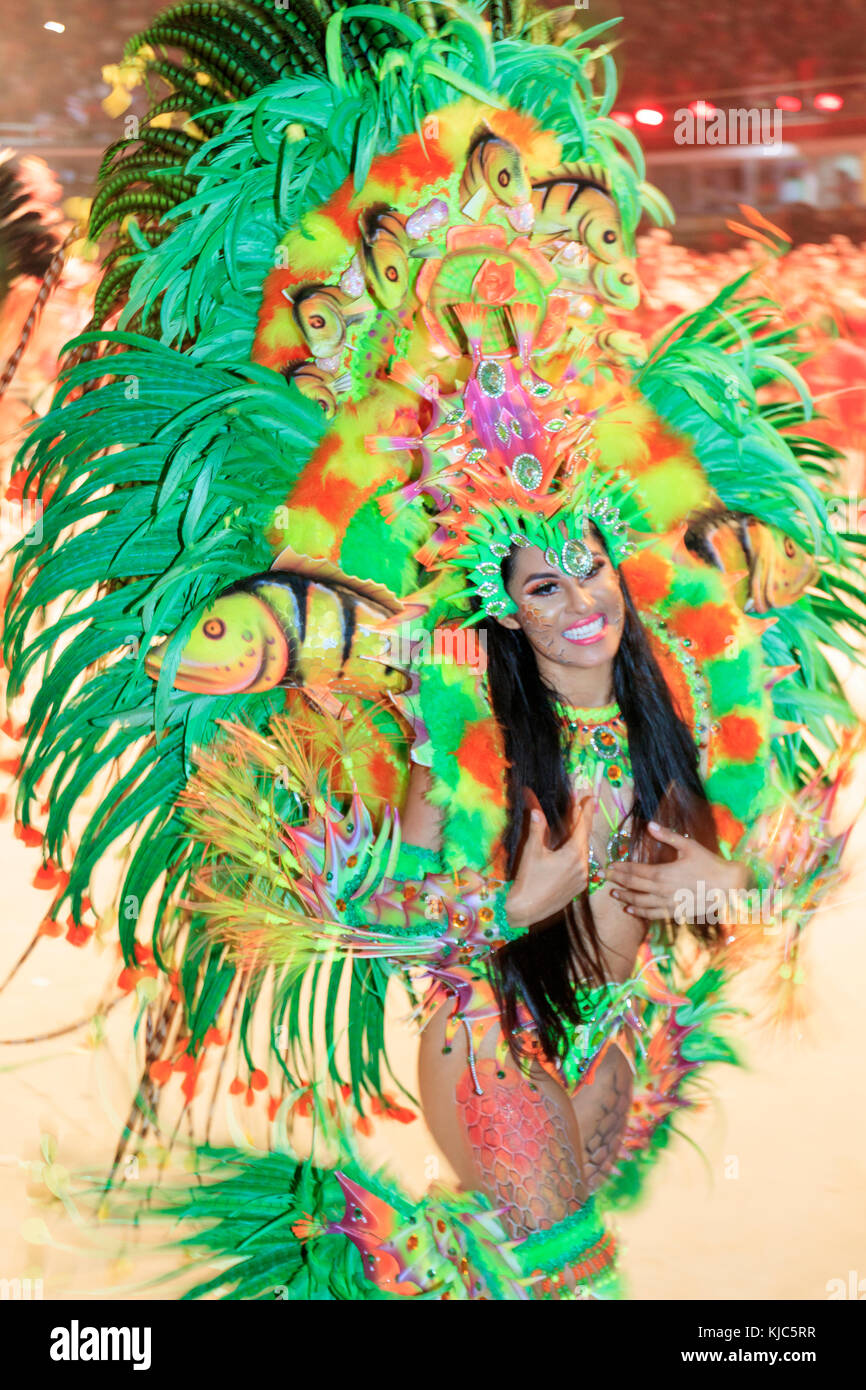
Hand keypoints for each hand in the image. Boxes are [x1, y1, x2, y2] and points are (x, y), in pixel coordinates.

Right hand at [505, 794, 592, 931]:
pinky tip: (570, 849)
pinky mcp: (578, 888)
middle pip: (584, 838)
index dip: (584, 811)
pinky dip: (577, 853)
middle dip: (582, 822)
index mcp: (573, 855)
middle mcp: (582, 866)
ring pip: (583, 852)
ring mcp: (582, 879)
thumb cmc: (528, 880)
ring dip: (579, 838)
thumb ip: (537, 829)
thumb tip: (536, 810)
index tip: (588, 798)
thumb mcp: (532, 851)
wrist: (525, 910)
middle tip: (581, 806)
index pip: (582, 827)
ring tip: (574, 825)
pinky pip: (581, 864)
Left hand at [604, 821, 749, 923]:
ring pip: (640, 901)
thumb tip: (650, 824)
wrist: (729, 887)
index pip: (634, 870)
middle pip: (633, 885)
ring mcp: (668, 903)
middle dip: (617, 881)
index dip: (619, 868)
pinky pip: (653, 914)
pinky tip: (631, 910)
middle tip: (603, 878)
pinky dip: (640, 912)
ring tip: (613, 894)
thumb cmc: (710, 864)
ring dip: (625, 898)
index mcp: (662, 873)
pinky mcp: (676, 912)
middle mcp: (661, 890)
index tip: (608, 866)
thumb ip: (667, 836)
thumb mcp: (688, 846)